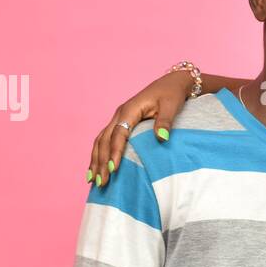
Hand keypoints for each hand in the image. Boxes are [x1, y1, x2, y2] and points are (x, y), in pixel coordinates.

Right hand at [87, 69, 193, 186]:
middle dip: (101, 162)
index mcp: (130, 110)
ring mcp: (118, 118)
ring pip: (101, 141)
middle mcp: (120, 114)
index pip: (119, 134)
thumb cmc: (172, 94)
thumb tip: (162, 138)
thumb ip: (165, 122)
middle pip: (105, 140)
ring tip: (93, 180)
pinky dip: (98, 154)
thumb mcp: (171, 106)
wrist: (172, 83)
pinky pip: (104, 140)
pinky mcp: (121, 123)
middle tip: (102, 182)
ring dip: (96, 160)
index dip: (115, 152)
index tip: (114, 170)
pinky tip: (95, 168)